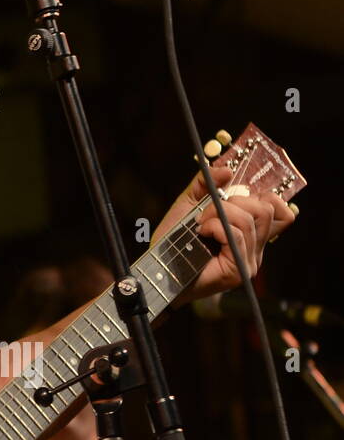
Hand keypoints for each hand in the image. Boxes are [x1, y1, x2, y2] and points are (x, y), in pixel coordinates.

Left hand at [155, 165, 295, 302]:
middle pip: (266, 209)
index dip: (265, 196)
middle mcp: (255, 248)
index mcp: (250, 234)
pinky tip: (202, 232)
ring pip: (249, 219)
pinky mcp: (239, 269)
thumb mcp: (189, 204)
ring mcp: (249, 260)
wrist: (157, 268)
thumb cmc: (174, 240)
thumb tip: (227, 170)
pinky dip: (215, 226)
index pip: (282, 212)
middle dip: (234, 201)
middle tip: (207, 212)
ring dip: (218, 213)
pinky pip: (235, 234)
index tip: (234, 195)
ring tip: (200, 224)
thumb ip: (206, 184)